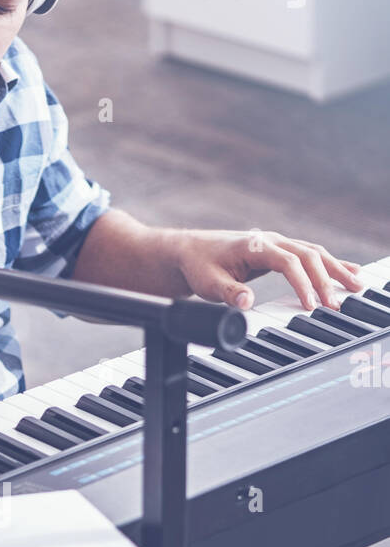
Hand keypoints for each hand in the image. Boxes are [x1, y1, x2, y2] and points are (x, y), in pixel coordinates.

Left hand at [172, 229, 361, 311]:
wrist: (190, 252)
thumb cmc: (199, 266)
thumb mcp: (208, 283)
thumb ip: (228, 292)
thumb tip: (246, 303)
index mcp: (255, 245)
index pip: (288, 262)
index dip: (302, 283)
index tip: (311, 306)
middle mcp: (270, 240)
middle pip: (308, 255)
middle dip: (326, 279)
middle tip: (339, 304)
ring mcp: (277, 244)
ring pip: (314, 253)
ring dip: (335, 270)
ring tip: (356, 287)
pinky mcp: (279, 251)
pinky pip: (310, 256)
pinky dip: (330, 264)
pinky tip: (349, 272)